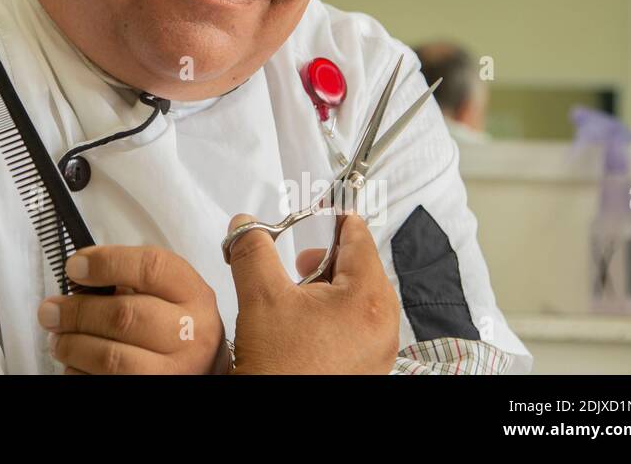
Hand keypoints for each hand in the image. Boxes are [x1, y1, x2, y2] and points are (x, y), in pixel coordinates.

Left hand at [37, 245, 226, 373]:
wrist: (203, 369)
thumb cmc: (175, 325)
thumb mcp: (168, 292)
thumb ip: (130, 280)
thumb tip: (77, 283)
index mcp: (193, 294)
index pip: (150, 267)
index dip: (106, 263)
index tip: (74, 266)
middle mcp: (192, 333)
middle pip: (124, 315)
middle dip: (77, 312)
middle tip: (50, 311)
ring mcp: (176, 371)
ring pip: (112, 358)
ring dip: (73, 346)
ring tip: (58, 340)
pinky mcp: (156, 392)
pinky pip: (106, 385)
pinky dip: (80, 373)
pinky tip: (74, 364)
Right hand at [225, 211, 398, 373]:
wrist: (283, 421)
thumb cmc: (284, 368)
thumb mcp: (261, 296)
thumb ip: (253, 250)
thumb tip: (245, 224)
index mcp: (369, 298)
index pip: (358, 236)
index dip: (331, 218)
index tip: (315, 210)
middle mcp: (385, 324)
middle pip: (360, 266)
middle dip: (322, 259)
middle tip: (294, 265)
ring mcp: (379, 349)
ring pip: (356, 297)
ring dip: (325, 288)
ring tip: (292, 299)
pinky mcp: (366, 367)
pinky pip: (355, 325)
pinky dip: (331, 315)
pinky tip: (301, 325)